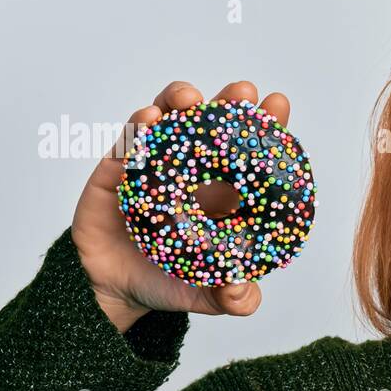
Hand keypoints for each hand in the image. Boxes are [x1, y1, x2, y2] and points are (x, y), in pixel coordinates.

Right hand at [71, 80, 291, 332]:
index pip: (248, 152)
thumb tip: (243, 290)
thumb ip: (233, 298)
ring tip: (190, 99)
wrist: (114, 292)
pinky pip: (127, 142)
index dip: (265, 126)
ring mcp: (153, 165)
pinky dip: (137, 127)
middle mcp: (191, 171)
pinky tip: (148, 118)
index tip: (277, 104)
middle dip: (230, 102)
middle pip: (214, 124)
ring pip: (169, 121)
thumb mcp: (208, 296)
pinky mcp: (116, 171)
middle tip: (242, 92)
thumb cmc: (169, 283)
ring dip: (180, 101)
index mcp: (223, 192)